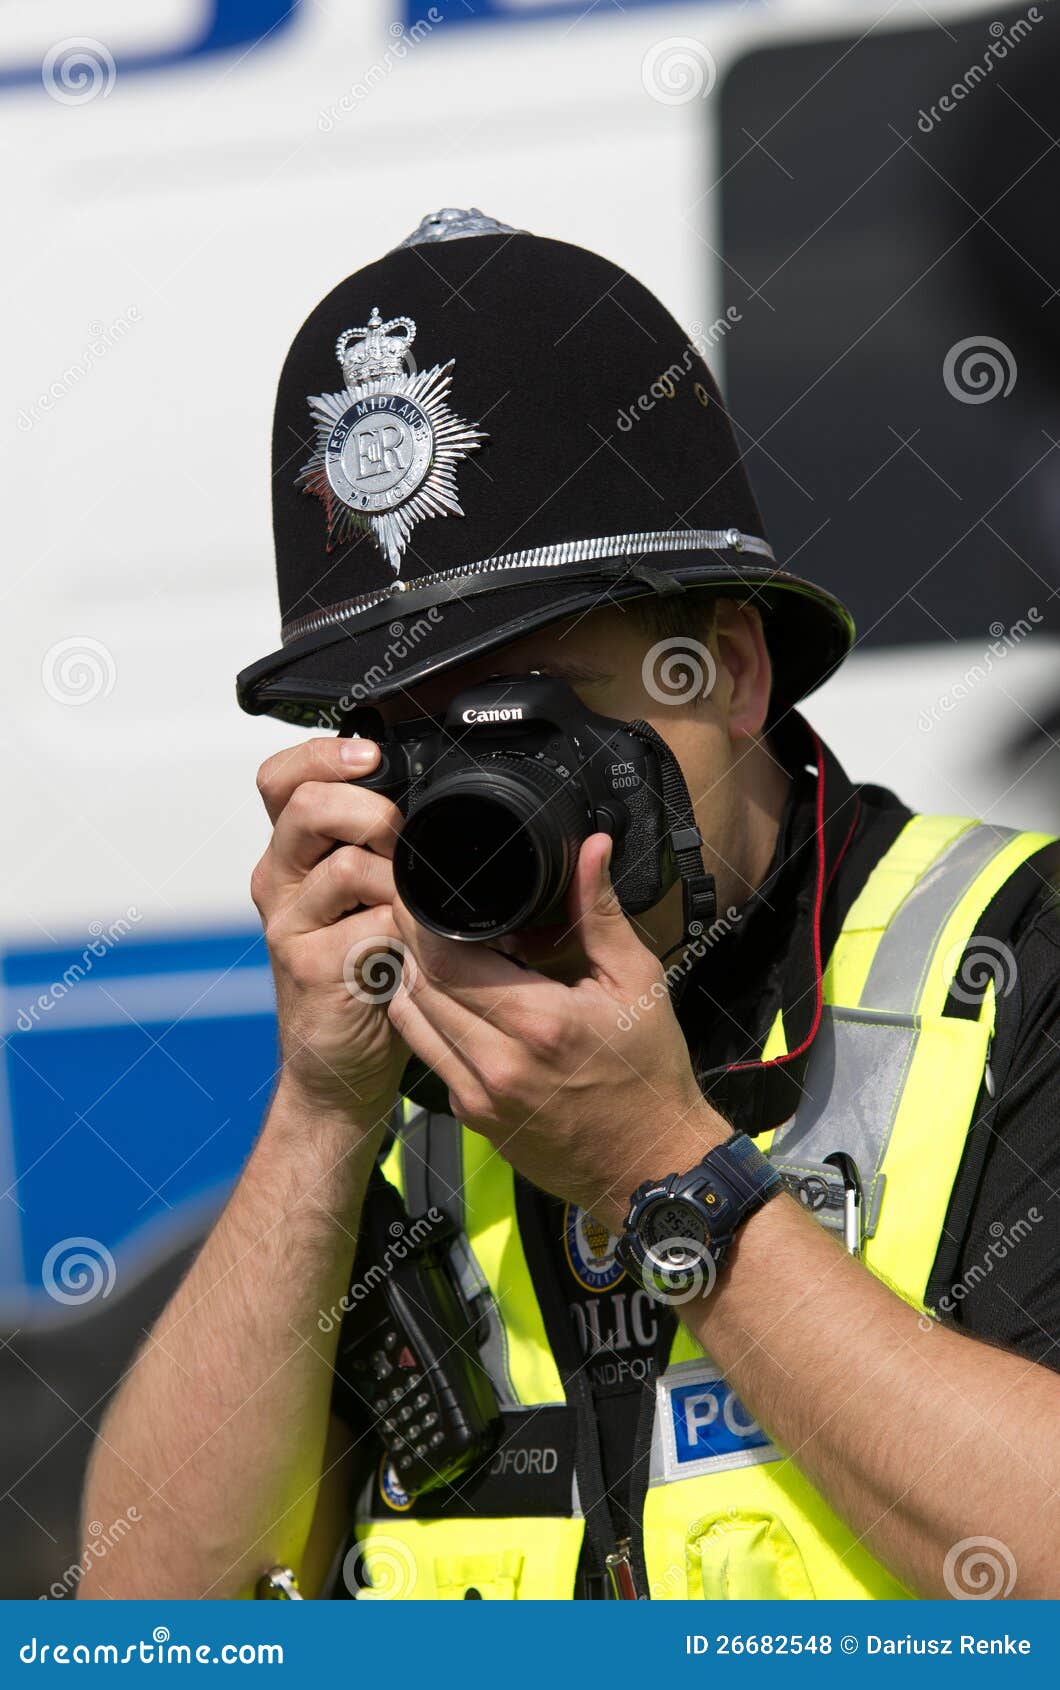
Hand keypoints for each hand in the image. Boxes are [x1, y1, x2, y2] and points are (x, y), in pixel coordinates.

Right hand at [252, 736, 409, 1123]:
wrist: (342, 1064)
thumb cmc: (370, 972)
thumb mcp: (376, 897)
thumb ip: (388, 850)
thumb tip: (445, 800)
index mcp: (294, 852)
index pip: (282, 778)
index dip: (323, 754)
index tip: (372, 755)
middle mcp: (280, 880)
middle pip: (304, 804)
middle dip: (369, 808)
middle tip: (403, 835)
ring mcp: (289, 924)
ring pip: (344, 864)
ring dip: (400, 875)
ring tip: (420, 901)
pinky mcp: (310, 968)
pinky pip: (368, 926)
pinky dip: (406, 929)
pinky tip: (416, 944)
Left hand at [387, 834, 727, 1231]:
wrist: (651, 1166)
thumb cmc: (651, 1073)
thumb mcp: (637, 983)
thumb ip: (600, 913)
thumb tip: (592, 847)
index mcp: (538, 1023)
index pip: (445, 958)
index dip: (422, 918)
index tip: (423, 888)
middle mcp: (496, 1064)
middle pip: (417, 985)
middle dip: (413, 942)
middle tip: (424, 910)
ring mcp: (478, 1097)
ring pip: (411, 1021)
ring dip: (412, 980)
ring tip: (436, 950)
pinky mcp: (472, 1118)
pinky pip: (430, 1056)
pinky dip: (430, 1020)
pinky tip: (457, 1000)